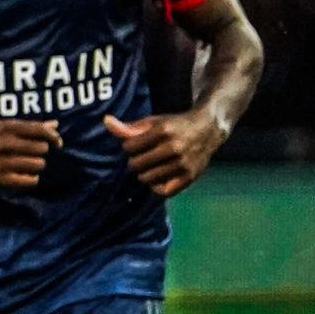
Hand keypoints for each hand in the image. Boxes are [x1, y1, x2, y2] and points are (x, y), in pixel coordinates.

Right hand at [0, 118, 58, 190]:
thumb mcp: (0, 128)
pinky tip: (27, 177)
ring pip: (36, 164)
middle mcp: (3, 143)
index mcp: (5, 128)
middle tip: (33, 155)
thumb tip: (55, 124)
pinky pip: (26, 180)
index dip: (53, 137)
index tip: (58, 143)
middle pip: (40, 149)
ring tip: (28, 166)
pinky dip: (31, 179)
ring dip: (36, 166)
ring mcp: (0, 161)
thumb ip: (28, 127)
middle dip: (40, 153)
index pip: (38, 130)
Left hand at [105, 111, 222, 197]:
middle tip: (145, 156)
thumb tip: (106, 121)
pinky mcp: (190, 177)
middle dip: (136, 160)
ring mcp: (183, 164)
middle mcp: (174, 148)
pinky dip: (156, 186)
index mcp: (163, 131)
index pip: (128, 147)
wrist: (208, 129)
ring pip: (145, 179)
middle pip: (135, 165)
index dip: (129, 146)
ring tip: (152, 165)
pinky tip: (159, 176)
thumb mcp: (153, 122)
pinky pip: (162, 192)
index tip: (138, 144)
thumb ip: (128, 127)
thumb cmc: (174, 126)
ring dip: (144, 173)